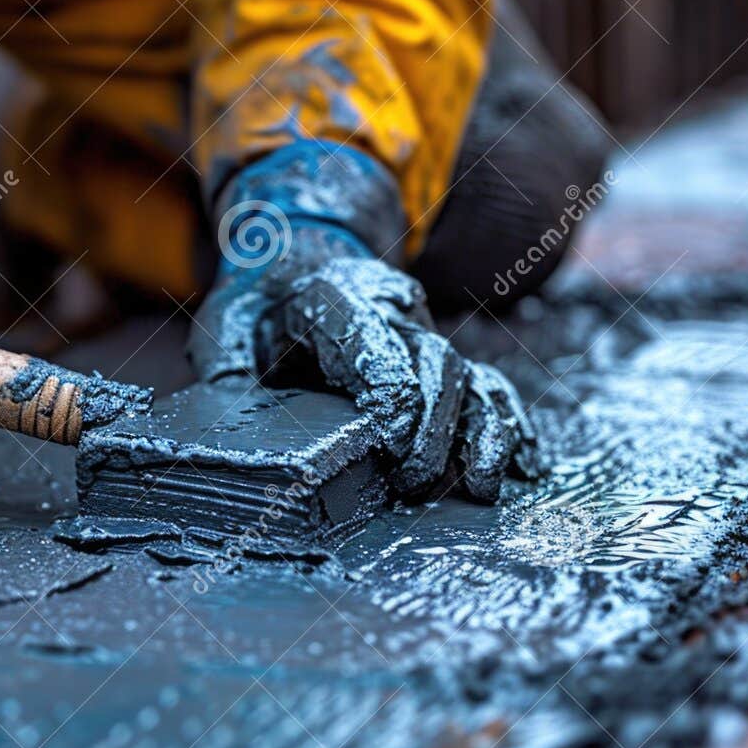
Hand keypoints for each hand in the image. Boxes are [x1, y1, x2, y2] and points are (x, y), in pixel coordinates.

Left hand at [190, 149, 536, 501]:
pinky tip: (524, 463)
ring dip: (483, 433)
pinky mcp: (437, 356)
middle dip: (434, 430)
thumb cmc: (255, 304)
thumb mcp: (223, 324)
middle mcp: (390, 309)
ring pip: (470, 376)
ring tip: (481, 487)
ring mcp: (420, 333)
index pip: (376, 341)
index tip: (391, 442)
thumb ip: (225, 369)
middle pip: (434, 362)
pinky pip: (485, 387)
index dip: (392, 391)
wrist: (292, 260)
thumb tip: (228, 421)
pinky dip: (508, 425)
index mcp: (334, 296)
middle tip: (414, 484)